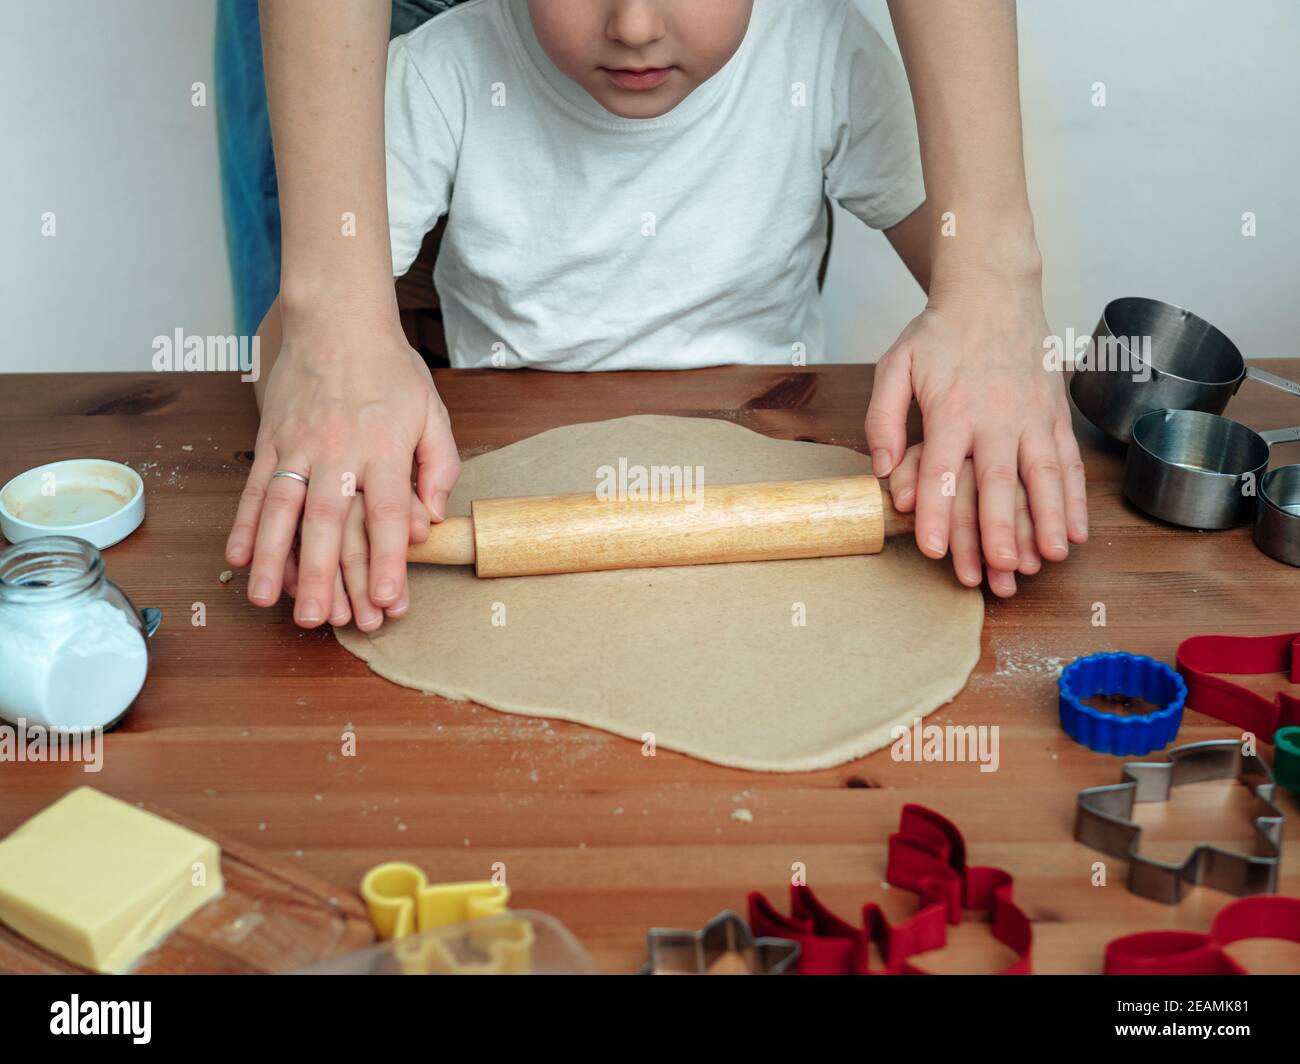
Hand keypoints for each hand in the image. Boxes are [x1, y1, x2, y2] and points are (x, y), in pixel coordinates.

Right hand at [225, 312, 459, 626]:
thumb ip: (438, 467)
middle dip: (324, 574)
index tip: (388, 601)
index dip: (388, 560)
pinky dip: (242, 524)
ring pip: (282, 509)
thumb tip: (431, 521)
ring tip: (267, 601)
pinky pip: (253, 487)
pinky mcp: (270, 439)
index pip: (388, 514)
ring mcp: (299, 445)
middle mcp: (339, 451)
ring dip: (272, 558)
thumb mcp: (432, 413)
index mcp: (385, 448)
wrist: (338, 319)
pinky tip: (235, 558)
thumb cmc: (391, 372)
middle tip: (322, 621)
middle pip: (330, 521)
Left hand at [865, 280, 1087, 586]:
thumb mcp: (895, 365)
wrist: (993, 292)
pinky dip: (1076, 498)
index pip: (940, 469)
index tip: (932, 549)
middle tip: (1002, 568)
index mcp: (952, 408)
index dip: (936, 511)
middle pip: (997, 480)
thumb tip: (883, 469)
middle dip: (1000, 527)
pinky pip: (1068, 462)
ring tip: (1050, 558)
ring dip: (1048, 519)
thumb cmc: (939, 334)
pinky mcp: (1054, 416)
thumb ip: (883, 417)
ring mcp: (1031, 416)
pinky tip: (1076, 531)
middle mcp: (995, 416)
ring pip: (1043, 474)